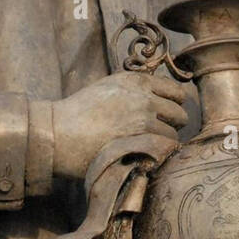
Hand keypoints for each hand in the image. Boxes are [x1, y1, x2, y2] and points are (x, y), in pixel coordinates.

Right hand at [51, 72, 188, 178]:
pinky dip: (157, 155)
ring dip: (164, 144)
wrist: (58, 133)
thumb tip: (159, 102)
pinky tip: (143, 157)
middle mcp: (144, 96)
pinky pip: (164, 149)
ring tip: (145, 149)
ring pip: (173, 134)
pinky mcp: (140, 140)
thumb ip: (134, 91)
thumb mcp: (109, 89)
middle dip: (172, 126)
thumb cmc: (79, 114)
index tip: (166, 118)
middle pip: (180, 114)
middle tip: (157, 137)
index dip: (173, 107)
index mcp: (136, 81)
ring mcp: (144, 118)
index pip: (176, 92)